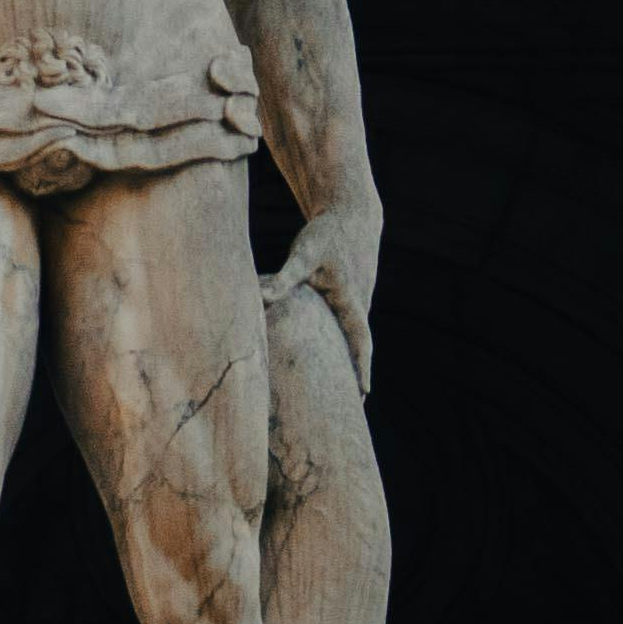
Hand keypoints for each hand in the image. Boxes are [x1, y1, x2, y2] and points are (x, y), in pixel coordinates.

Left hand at [274, 201, 382, 387]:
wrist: (352, 212)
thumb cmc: (326, 233)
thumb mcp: (303, 254)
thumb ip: (283, 279)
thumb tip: (259, 296)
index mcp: (352, 301)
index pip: (360, 343)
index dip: (361, 369)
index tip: (363, 394)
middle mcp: (358, 304)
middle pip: (356, 348)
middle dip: (351, 377)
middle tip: (348, 410)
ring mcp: (357, 300)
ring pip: (350, 337)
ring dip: (345, 362)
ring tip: (332, 393)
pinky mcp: (349, 294)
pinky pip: (344, 325)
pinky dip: (338, 343)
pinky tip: (323, 356)